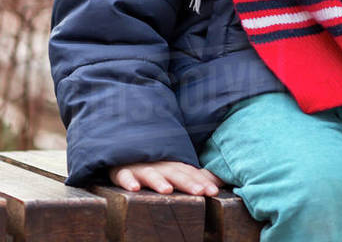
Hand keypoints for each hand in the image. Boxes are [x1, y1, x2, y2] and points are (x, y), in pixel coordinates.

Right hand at [108, 160, 223, 194]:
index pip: (190, 172)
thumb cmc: (154, 164)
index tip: (214, 191)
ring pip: (150, 174)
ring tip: (167, 190)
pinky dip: (127, 180)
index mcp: (173, 164)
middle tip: (199, 192)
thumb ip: (194, 176)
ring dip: (158, 181)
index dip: (202, 181)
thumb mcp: (174, 168)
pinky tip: (134, 188)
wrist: (124, 149)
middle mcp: (158, 165)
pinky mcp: (121, 170)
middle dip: (187, 182)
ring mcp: (139, 167)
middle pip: (174, 173)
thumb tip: (219, 183)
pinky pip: (123, 175)